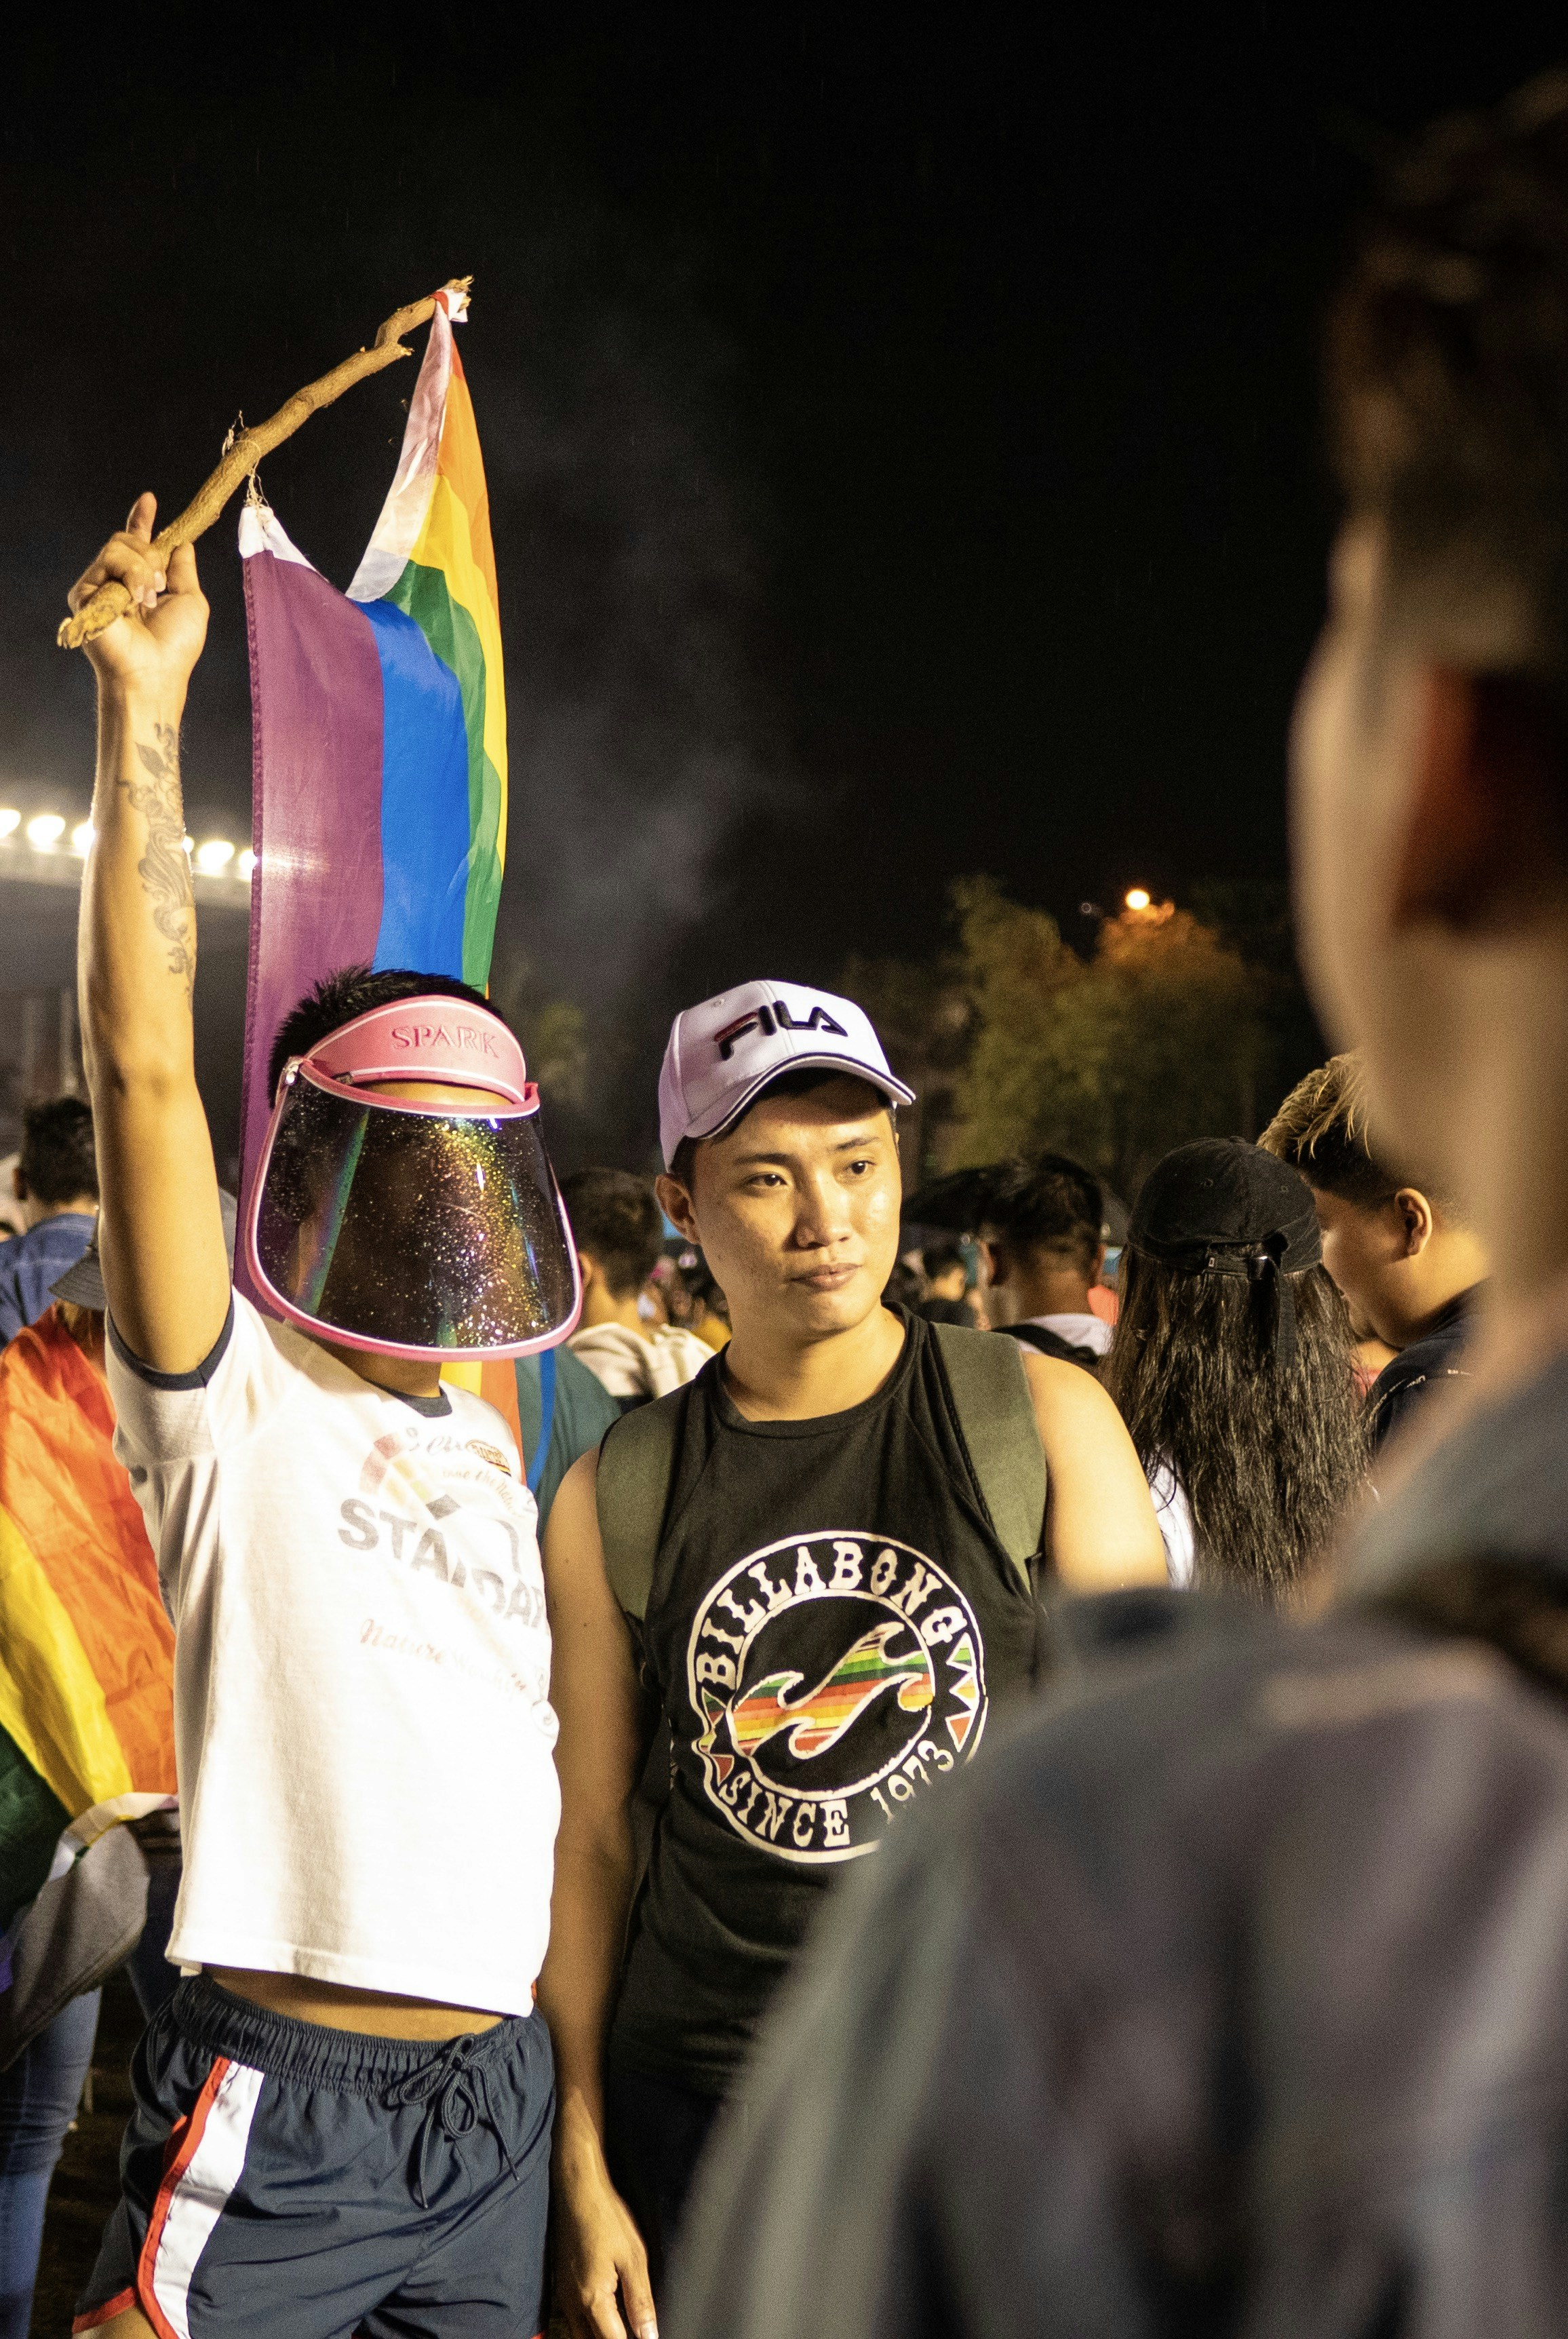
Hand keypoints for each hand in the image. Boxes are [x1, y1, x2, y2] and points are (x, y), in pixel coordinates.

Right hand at [68, 494, 208, 699]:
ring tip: (148, 600)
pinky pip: (110, 559)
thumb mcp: (191, 601)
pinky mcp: (85, 593)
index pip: (136, 545)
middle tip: (160, 586)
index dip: (141, 521)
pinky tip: (133, 603)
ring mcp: (99, 587)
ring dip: (143, 568)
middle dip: (151, 555)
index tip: (149, 500)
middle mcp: (116, 583)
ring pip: (118, 545)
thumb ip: (184, 569)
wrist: (154, 672)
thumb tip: (183, 542)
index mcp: (140, 584)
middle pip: (127, 539)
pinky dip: (130, 577)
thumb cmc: (175, 646)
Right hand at [552, 2119, 657, 2338]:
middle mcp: (572, 2305)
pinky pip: (574, 2319)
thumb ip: (640, 2302)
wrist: (577, 2190)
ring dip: (601, 2335)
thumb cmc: (606, 2218)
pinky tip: (609, 2315)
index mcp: (593, 2300)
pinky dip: (591, 2326)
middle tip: (635, 2332)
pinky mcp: (561, 2287)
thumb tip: (650, 2335)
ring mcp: (563, 2297)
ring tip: (623, 2326)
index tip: (647, 2338)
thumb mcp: (633, 2259)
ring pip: (580, 2335)